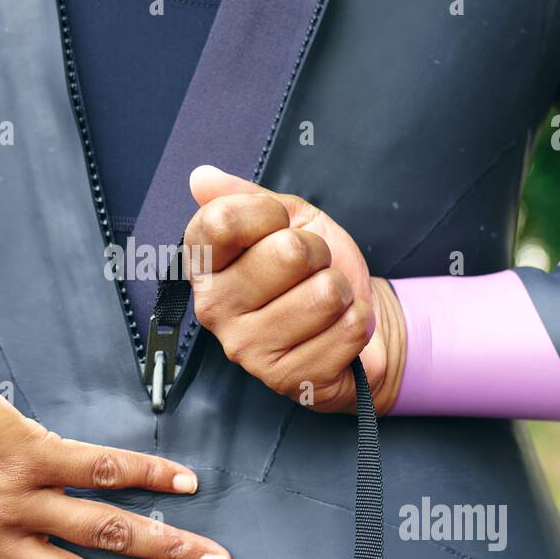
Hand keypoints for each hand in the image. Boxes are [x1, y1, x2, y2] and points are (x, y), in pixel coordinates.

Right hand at [185, 165, 404, 414]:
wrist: (353, 316)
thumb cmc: (314, 269)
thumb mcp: (289, 220)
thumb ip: (248, 197)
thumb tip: (202, 178)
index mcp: (206, 265)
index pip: (223, 220)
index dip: (269, 213)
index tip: (280, 225)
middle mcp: (214, 309)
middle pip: (288, 252)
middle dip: (318, 253)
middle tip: (310, 271)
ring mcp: (248, 349)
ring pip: (325, 293)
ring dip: (341, 290)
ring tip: (326, 302)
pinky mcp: (287, 381)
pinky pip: (349, 329)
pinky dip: (358, 321)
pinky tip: (337, 330)